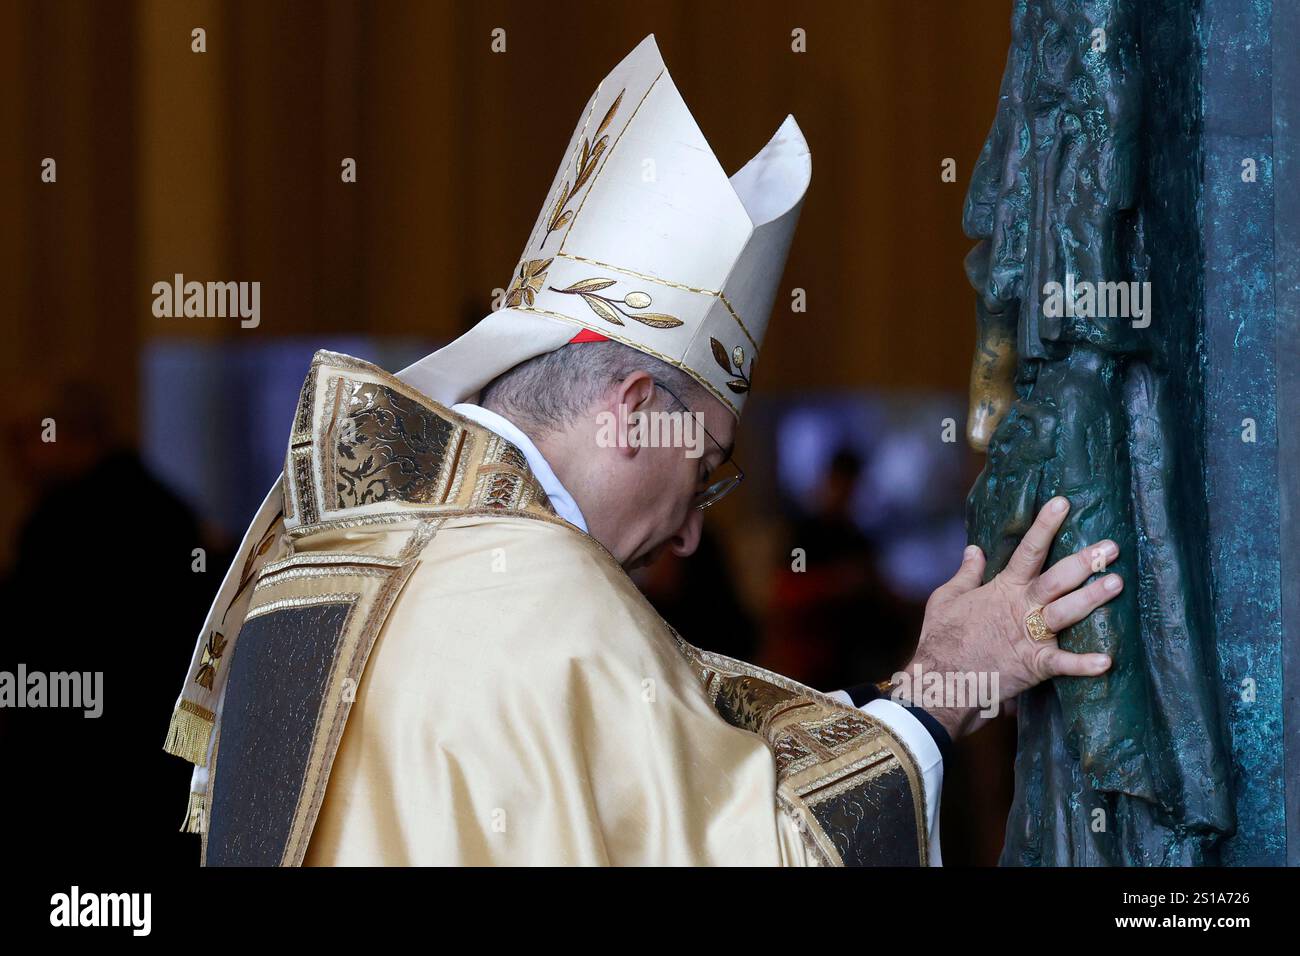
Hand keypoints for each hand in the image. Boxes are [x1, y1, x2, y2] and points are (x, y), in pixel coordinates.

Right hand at [897, 496, 1119, 738]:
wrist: (940, 680)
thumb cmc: (940, 639)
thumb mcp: (946, 598)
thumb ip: (966, 574)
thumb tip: (974, 549)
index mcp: (1002, 589)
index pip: (1027, 551)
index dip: (1045, 526)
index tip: (1062, 503)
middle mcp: (1021, 608)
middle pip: (1057, 579)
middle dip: (1085, 561)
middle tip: (1112, 547)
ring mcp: (1029, 637)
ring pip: (1066, 613)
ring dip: (1092, 599)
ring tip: (1117, 583)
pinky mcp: (1034, 665)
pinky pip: (1063, 664)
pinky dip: (1084, 664)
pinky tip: (1107, 661)